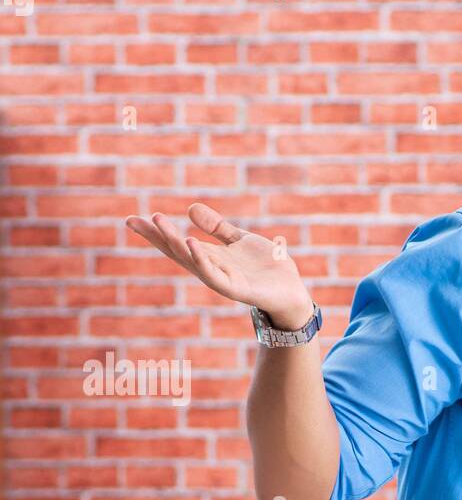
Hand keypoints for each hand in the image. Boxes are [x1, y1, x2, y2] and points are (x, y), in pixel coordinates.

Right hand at [125, 203, 313, 329]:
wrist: (292, 291)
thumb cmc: (268, 267)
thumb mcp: (239, 240)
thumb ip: (217, 227)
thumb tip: (189, 208)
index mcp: (211, 257)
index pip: (177, 243)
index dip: (155, 232)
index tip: (131, 219)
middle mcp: (211, 269)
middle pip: (178, 252)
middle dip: (157, 236)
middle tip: (135, 220)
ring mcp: (222, 280)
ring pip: (192, 260)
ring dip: (174, 242)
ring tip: (158, 222)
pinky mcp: (237, 289)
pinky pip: (214, 274)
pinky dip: (201, 259)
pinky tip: (190, 242)